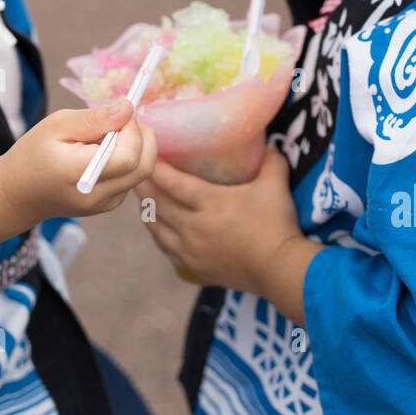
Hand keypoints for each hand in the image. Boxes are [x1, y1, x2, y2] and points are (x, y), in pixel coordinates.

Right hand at [0, 100, 156, 246]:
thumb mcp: (57, 125)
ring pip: (142, 172)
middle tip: (122, 121)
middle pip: (144, 167)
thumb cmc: (33, 154)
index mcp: (79, 174)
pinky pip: (132, 178)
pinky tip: (103, 153)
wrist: (19, 193)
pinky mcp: (109, 205)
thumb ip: (95, 118)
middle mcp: (96, 195)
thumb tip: (128, 109)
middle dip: (143, 137)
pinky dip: (127, 160)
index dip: (133, 131)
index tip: (120, 114)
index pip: (128, 157)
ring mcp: (105, 205)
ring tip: (104, 138)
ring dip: (135, 148)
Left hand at [136, 148, 318, 312]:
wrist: (280, 270)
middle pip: (157, 204)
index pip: (173, 183)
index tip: (145, 154)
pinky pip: (166, 248)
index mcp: (210, 203)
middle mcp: (194, 226)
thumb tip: (269, 143)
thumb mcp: (275, 185)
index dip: (156, 168)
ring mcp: (191, 250)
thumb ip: (271, 161)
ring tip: (143, 198)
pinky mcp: (195, 267)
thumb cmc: (277, 225)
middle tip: (135, 171)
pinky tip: (157, 229)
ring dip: (147, 212)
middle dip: (144, 186)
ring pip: (157, 228)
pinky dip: (157, 235)